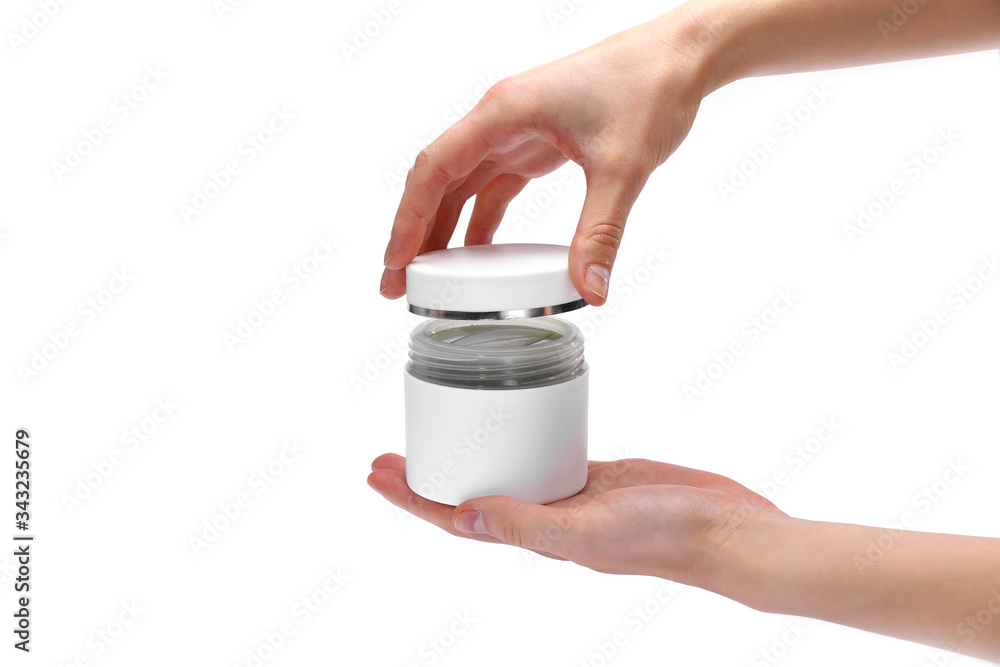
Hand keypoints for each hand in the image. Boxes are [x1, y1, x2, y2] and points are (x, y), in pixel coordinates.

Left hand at [367, 453, 784, 587]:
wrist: (728, 531)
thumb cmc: (667, 538)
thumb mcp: (588, 531)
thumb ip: (528, 525)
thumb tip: (462, 516)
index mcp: (537, 534)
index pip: (459, 517)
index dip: (415, 498)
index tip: (378, 474)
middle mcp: (547, 517)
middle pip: (471, 494)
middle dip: (428, 478)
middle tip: (387, 454)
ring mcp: (572, 495)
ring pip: (505, 474)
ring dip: (468, 458)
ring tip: (437, 436)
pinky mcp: (599, 474)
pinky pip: (546, 453)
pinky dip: (520, 439)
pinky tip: (508, 423)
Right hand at [380, 8, 716, 304]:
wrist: (680, 58)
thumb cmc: (648, 87)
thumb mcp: (623, 167)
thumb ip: (601, 232)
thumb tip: (590, 288)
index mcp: (504, 112)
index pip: (436, 167)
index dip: (409, 217)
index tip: (396, 260)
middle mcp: (500, 119)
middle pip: (438, 179)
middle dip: (416, 232)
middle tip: (398, 283)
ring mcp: (515, 130)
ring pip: (462, 184)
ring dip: (443, 229)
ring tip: (428, 277)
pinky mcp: (535, 143)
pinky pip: (493, 186)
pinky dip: (481, 220)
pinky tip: (477, 254)